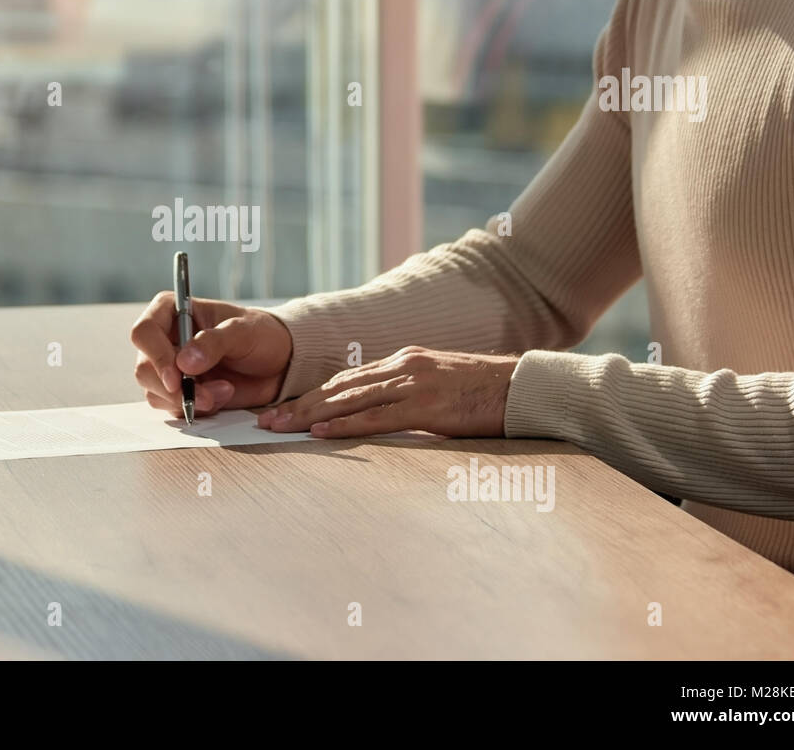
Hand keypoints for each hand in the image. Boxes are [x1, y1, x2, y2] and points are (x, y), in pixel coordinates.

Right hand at [130, 293, 292, 417]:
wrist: (279, 363)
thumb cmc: (261, 335)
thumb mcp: (243, 331)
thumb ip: (214, 342)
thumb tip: (185, 362)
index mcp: (173, 312)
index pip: (145, 332)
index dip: (155, 355)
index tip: (176, 377)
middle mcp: (165, 340)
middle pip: (144, 368)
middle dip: (174, 389)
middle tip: (206, 397)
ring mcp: (170, 368)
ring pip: (156, 392)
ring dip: (189, 400)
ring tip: (224, 391)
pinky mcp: (180, 391)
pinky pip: (172, 407)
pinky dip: (196, 409)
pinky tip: (220, 398)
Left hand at [256, 346, 517, 438]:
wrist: (528, 386)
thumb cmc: (489, 394)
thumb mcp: (442, 389)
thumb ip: (410, 398)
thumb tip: (384, 417)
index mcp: (405, 361)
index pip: (347, 380)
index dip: (312, 395)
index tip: (284, 409)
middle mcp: (403, 366)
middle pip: (339, 387)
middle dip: (299, 404)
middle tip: (265, 421)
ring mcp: (414, 383)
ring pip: (350, 400)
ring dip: (310, 415)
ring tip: (280, 428)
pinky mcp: (427, 405)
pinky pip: (378, 417)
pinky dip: (345, 426)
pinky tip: (320, 433)